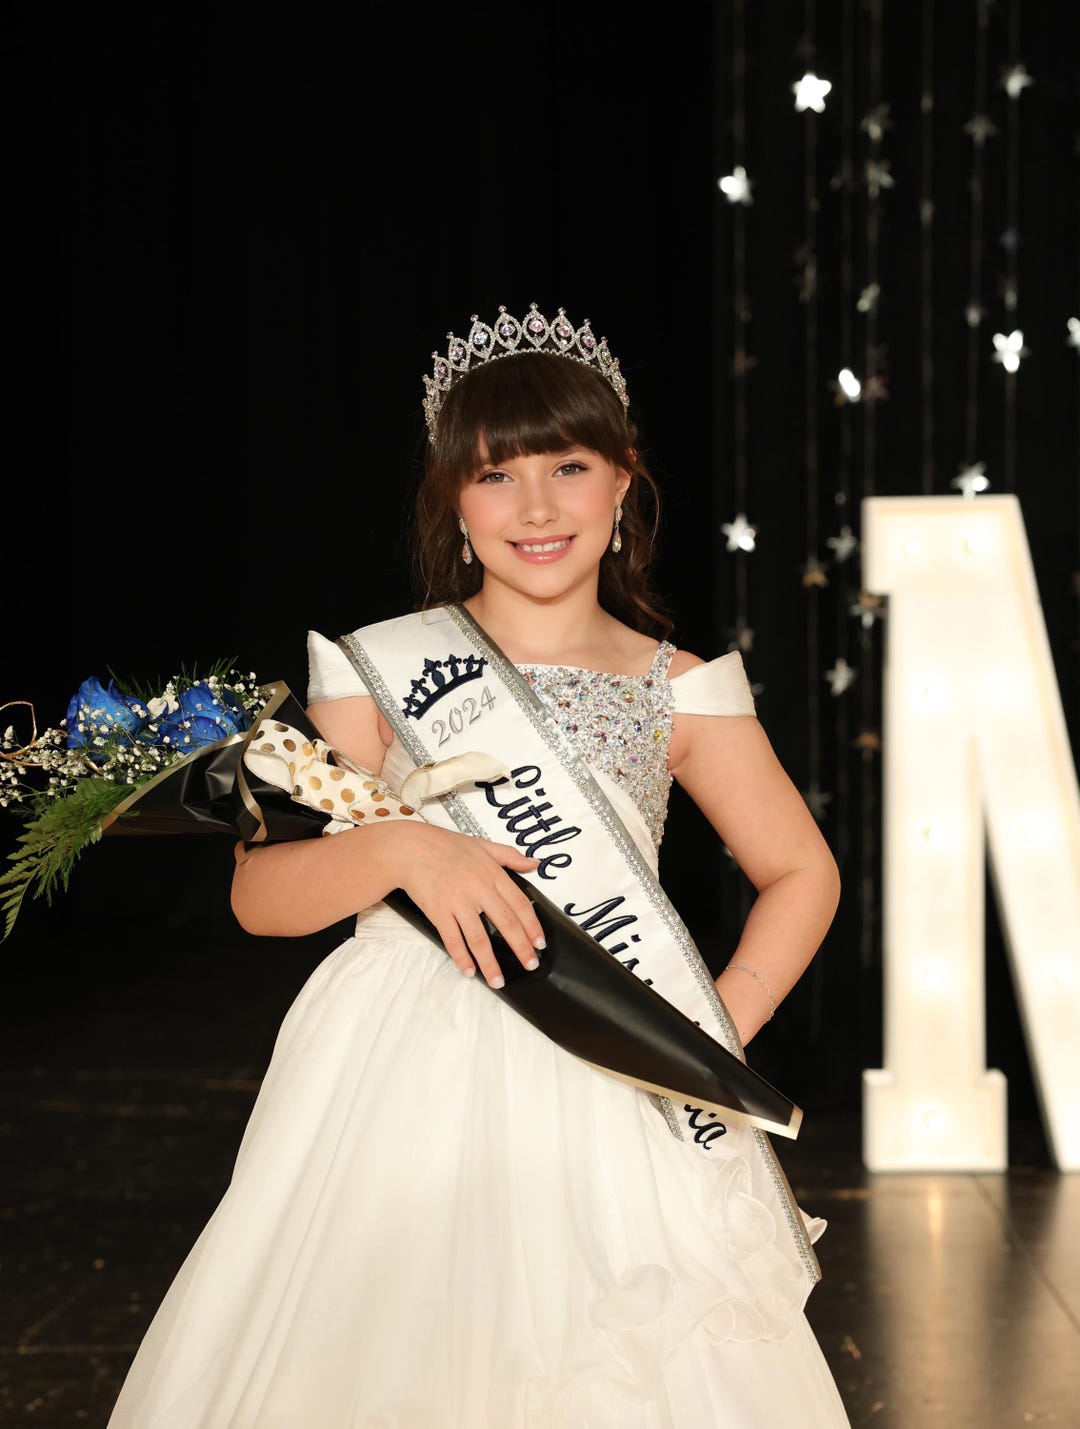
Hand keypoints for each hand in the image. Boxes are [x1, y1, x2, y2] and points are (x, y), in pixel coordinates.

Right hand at [395, 824, 545, 987]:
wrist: (409, 848)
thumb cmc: (445, 845)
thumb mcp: (483, 845)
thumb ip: (510, 856)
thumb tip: (535, 864)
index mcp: (493, 874)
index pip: (520, 904)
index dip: (532, 926)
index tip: (540, 944)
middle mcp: (479, 889)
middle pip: (506, 924)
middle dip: (521, 948)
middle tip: (530, 966)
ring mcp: (458, 902)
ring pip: (479, 938)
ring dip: (490, 963)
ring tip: (498, 981)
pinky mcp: (439, 912)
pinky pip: (453, 940)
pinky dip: (461, 958)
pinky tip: (468, 971)